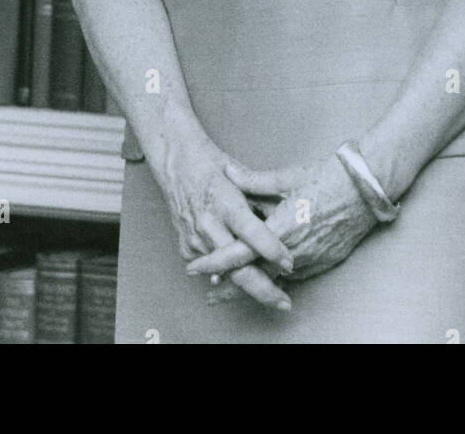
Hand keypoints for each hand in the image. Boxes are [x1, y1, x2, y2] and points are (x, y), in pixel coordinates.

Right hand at [149, 129, 294, 309]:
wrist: (176, 162)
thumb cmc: (212, 164)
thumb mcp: (241, 173)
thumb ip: (262, 196)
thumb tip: (286, 217)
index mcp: (224, 200)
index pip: (250, 229)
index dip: (270, 248)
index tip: (289, 262)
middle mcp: (208, 222)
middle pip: (236, 264)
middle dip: (262, 287)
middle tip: (284, 302)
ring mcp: (195, 237)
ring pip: (224, 272)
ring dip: (249, 286)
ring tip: (274, 298)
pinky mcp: (186, 247)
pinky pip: (211, 268)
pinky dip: (229, 274)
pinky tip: (247, 281)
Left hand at [184, 154, 376, 288]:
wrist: (366, 188)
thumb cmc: (328, 177)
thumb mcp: (286, 176)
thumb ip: (252, 180)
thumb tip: (226, 171)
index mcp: (280, 228)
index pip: (239, 253)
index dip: (215, 262)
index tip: (196, 268)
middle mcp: (293, 250)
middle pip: (254, 276)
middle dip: (231, 286)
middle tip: (211, 293)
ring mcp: (310, 259)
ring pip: (275, 277)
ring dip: (255, 281)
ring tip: (234, 286)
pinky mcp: (323, 261)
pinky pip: (295, 273)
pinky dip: (279, 276)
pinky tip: (270, 274)